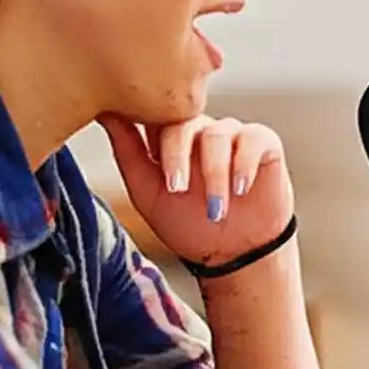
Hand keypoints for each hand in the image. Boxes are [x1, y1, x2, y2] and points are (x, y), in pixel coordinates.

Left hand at [98, 113, 295, 266]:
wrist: (234, 255)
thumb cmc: (190, 226)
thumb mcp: (148, 193)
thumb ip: (128, 153)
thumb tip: (105, 113)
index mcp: (170, 137)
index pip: (154, 117)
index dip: (149, 136)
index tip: (146, 164)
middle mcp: (201, 130)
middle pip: (183, 122)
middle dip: (177, 156)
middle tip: (177, 189)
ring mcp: (232, 134)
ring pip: (217, 135)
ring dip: (213, 174)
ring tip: (216, 208)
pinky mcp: (263, 143)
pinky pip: (252, 140)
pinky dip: (244, 166)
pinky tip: (240, 190)